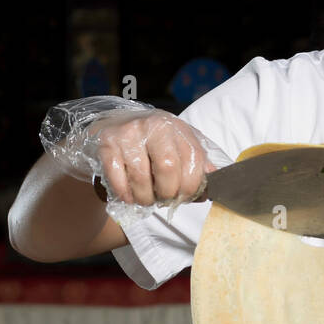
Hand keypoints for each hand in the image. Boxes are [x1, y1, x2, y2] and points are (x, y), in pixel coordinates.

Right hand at [86, 111, 217, 206]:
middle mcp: (154, 126)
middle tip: (166, 199)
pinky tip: (131, 197)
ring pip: (141, 177)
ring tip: (148, 200)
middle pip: (167, 168)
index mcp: (177, 127)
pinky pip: (117, 178)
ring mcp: (128, 134)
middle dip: (168, 193)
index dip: (192, 186)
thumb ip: (199, 165)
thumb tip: (216, 189)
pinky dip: (126, 194)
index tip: (186, 197)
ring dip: (146, 198)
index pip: (192, 159)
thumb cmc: (154, 142)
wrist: (116, 124)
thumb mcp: (180, 145)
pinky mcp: (107, 144)